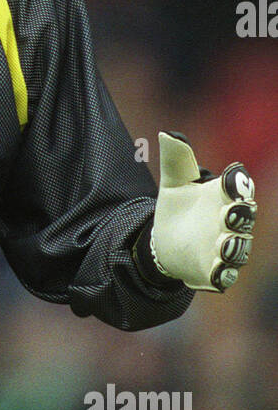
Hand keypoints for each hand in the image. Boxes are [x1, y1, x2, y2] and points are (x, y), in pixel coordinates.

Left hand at [151, 131, 256, 290]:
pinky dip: (222, 274)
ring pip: (239, 247)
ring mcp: (225, 248)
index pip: (239, 186)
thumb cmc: (179, 210)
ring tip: (224, 243)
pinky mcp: (215, 271)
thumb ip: (175, 161)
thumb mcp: (173, 184)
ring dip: (234, 246)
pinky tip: (215, 271)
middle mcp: (230, 222)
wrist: (166, 244)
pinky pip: (224, 275)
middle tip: (230, 211)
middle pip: (244, 216)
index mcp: (225, 196)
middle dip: (240, 213)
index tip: (231, 176)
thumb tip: (167, 134)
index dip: (238, 182)